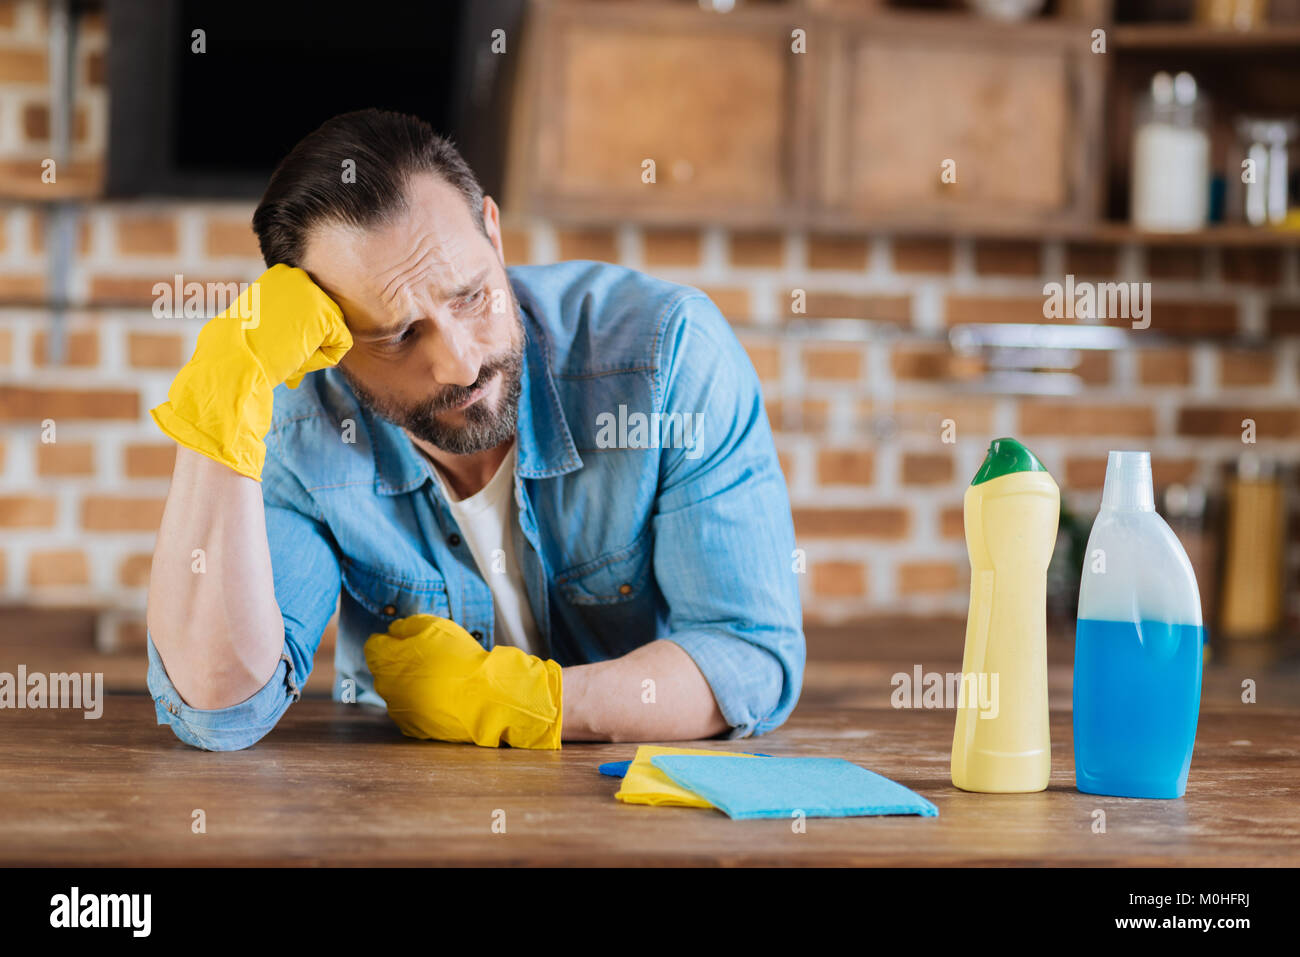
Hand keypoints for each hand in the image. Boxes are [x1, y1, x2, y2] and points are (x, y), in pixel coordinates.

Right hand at [150, 264, 351, 479]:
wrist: (232, 361)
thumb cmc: (235, 349)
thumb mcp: (255, 318)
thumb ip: (278, 313)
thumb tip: (295, 326)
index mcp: (279, 274)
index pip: (309, 309)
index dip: (294, 332)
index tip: (271, 339)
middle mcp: (297, 277)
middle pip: (324, 318)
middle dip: (307, 341)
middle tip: (279, 349)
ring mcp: (313, 294)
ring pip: (333, 331)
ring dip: (313, 351)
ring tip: (285, 351)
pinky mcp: (327, 315)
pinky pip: (342, 343)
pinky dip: (323, 360)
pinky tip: (297, 356)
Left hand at [364, 614, 562, 749]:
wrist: (481, 698)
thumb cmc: (457, 658)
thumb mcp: (433, 626)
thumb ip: (406, 625)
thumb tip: (394, 631)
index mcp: (384, 660)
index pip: (373, 645)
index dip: (392, 639)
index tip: (411, 640)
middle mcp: (383, 686)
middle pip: (385, 669)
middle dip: (400, 662)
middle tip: (430, 659)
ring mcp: (397, 709)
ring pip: (398, 691)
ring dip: (411, 684)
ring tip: (440, 679)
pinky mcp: (412, 728)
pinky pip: (412, 710)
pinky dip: (422, 703)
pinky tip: (442, 697)